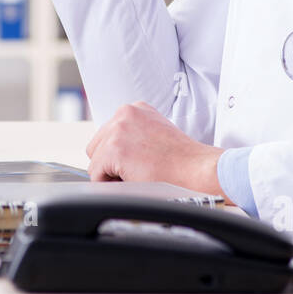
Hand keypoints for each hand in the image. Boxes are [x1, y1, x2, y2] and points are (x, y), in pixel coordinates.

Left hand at [85, 101, 225, 198]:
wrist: (197, 170)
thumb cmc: (182, 160)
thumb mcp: (155, 133)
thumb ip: (133, 135)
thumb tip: (115, 152)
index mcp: (135, 109)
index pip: (108, 135)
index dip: (118, 156)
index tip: (136, 162)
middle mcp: (125, 113)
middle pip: (96, 146)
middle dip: (110, 163)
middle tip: (136, 171)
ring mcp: (118, 129)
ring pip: (95, 161)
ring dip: (111, 173)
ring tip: (137, 174)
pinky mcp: (115, 149)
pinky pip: (96, 174)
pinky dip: (110, 184)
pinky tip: (133, 179)